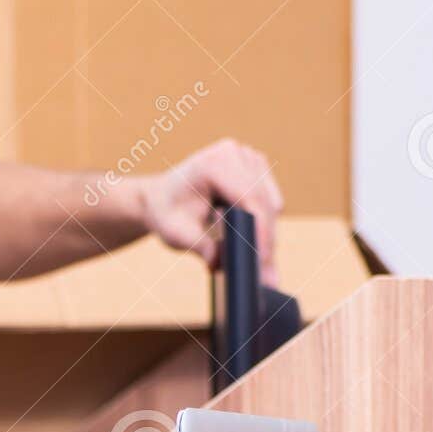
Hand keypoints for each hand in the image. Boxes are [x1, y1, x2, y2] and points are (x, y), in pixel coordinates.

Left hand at [137, 137, 283, 282]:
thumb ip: (199, 247)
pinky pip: (270, 201)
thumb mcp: (176, 233)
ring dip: (268, 234)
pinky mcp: (257, 169)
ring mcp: (249, 158)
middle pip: (264, 202)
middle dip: (266, 240)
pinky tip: (258, 247)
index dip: (260, 231)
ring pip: (271, 204)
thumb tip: (218, 263)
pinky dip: (265, 225)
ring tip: (264, 269)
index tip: (262, 262)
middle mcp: (236, 154)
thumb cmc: (165, 213)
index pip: (249, 198)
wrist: (161, 198)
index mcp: (215, 162)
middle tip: (267, 278)